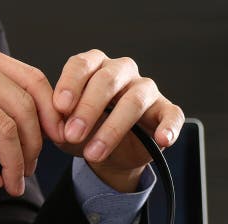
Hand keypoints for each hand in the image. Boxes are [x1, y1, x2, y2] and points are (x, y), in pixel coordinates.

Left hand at [53, 50, 184, 191]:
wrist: (108, 155)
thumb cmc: (85, 131)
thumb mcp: (62, 127)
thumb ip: (55, 119)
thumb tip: (54, 120)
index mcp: (94, 67)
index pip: (82, 64)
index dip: (70, 83)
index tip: (60, 107)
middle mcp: (121, 72)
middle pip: (107, 80)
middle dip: (88, 109)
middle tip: (72, 134)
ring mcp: (146, 90)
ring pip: (134, 100)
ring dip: (113, 128)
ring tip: (94, 153)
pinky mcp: (165, 111)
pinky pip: (172, 115)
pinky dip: (169, 127)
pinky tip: (163, 139)